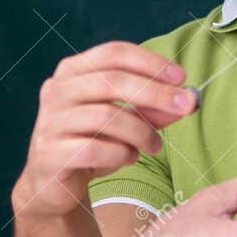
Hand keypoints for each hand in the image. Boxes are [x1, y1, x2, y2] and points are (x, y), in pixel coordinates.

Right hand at [12, 42, 197, 218]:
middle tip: (186, 106)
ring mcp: (50, 122)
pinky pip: (95, 149)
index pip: (113, 54)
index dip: (149, 62)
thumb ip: (152, 109)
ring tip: (155, 145)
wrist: (54, 183)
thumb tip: (187, 100)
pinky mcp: (50, 153)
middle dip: (155, 93)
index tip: (181, 77)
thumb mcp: (124, 121)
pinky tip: (128, 158)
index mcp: (72, 71)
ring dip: (141, 131)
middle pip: (112, 82)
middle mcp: (57, 91)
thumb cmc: (91, 142)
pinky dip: (120, 154)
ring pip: (106, 117)